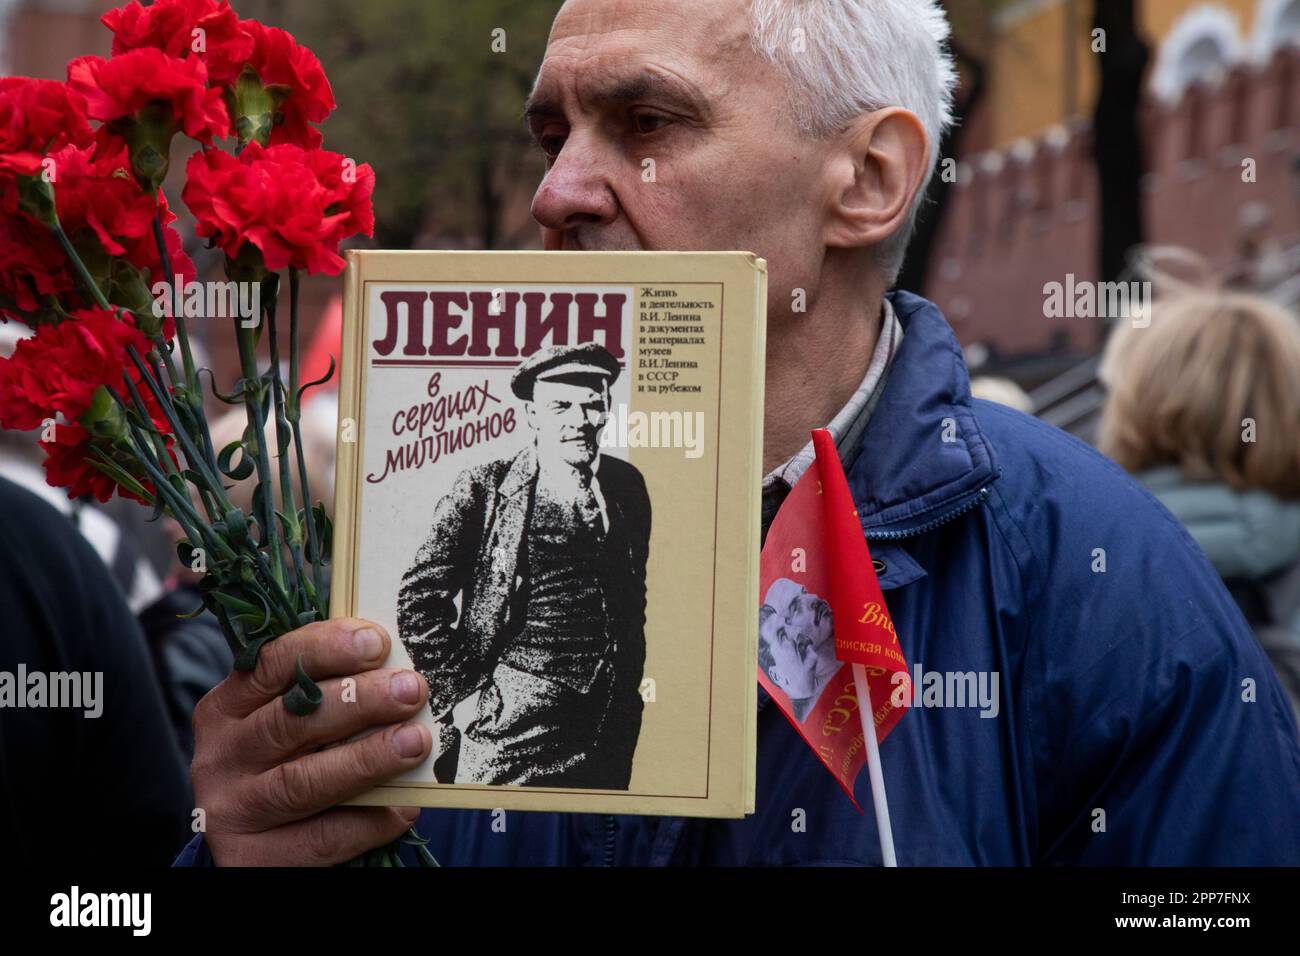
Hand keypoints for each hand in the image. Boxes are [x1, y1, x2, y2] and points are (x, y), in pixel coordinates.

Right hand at [191, 618, 432, 865]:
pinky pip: (322, 838)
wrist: (258, 844)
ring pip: (302, 782)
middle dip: (357, 701)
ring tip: (415, 741)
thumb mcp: (289, 719)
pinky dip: (369, 821)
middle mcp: (221, 757)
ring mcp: (233, 811)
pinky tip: (404, 806)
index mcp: (226, 708)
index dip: (325, 649)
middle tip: (410, 690)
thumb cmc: (289, 761)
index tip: (377, 642)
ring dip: (366, 759)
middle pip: (289, 722)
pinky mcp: (253, 859)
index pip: (271, 666)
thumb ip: (326, 693)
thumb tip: (396, 669)